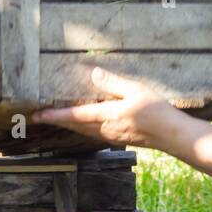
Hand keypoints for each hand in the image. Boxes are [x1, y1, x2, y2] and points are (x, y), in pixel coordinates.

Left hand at [31, 70, 183, 148]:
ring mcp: (112, 136)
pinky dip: (82, 127)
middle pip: (75, 126)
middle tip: (40, 117)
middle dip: (57, 121)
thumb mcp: (136, 90)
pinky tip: (84, 123)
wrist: (172, 135)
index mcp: (108, 116)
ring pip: (83, 131)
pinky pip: (93, 133)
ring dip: (69, 125)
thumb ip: (113, 82)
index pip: (75, 116)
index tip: (38, 114)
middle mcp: (105, 129)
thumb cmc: (158, 112)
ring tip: (57, 118)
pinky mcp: (119, 138)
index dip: (55, 115)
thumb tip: (93, 73)